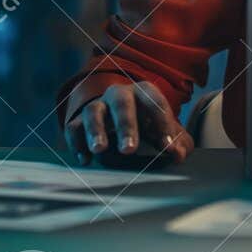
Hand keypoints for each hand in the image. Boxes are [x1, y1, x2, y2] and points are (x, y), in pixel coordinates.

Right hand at [64, 79, 194, 168]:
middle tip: (129, 149)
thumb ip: (179, 143)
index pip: (156, 103)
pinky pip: (73, 128)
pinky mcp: (79, 121)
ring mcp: (98, 106)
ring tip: (100, 150)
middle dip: (126, 125)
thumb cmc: (150, 126)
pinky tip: (85, 159)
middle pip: (122, 103)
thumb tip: (178, 154)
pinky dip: (77, 142)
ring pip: (93, 111)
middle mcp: (120, 94)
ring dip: (95, 130)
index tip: (168, 147)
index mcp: (145, 92)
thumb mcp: (168, 133)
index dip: (163, 125)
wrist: (122, 120)